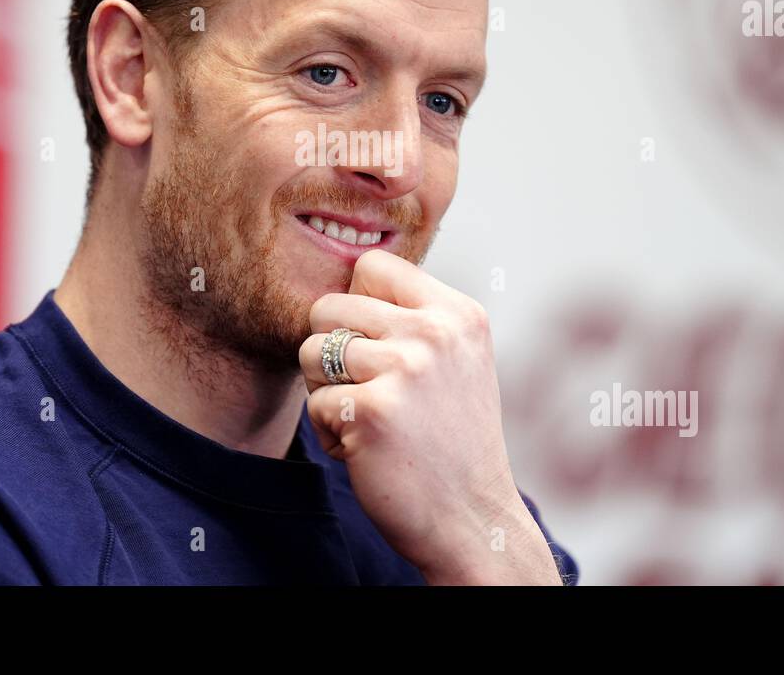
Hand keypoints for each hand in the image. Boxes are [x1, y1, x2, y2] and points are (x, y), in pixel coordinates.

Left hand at [299, 249, 560, 583]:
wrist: (473, 520)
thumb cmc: (452, 439)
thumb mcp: (457, 360)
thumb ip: (415, 317)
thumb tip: (348, 278)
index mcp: (458, 313)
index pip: (372, 265)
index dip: (357, 303)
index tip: (377, 345)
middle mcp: (435, 332)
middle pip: (328, 305)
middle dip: (331, 351)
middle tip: (367, 391)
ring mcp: (404, 369)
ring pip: (311, 351)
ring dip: (325, 391)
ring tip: (367, 418)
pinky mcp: (372, 410)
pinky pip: (313, 403)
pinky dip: (329, 433)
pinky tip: (368, 449)